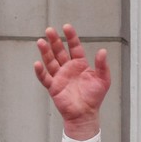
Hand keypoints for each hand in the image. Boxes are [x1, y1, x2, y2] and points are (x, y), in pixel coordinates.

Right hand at [33, 24, 110, 139]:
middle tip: (49, 30)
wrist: (86, 114)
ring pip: (50, 61)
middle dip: (54, 41)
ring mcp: (59, 76)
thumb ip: (102, 65)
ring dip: (45, 52)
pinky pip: (45, 78)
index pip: (74, 47)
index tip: (66, 27)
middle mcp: (68, 68)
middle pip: (59, 51)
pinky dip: (40, 71)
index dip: (71, 37)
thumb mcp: (103, 79)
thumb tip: (103, 51)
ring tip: (41, 42)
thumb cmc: (95, 97)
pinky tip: (37, 63)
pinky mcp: (53, 87)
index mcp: (80, 64)